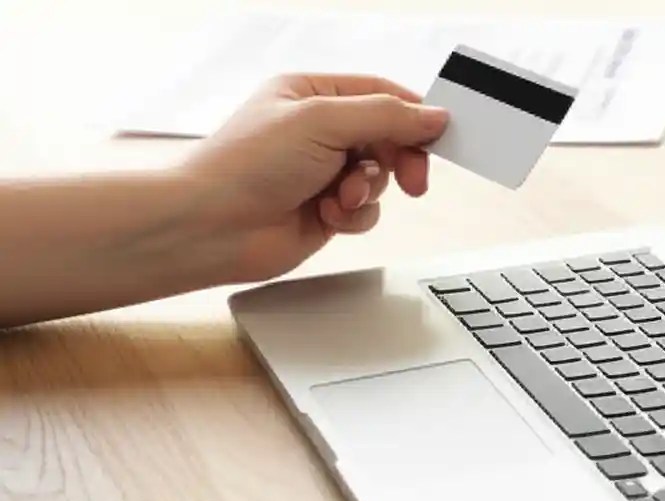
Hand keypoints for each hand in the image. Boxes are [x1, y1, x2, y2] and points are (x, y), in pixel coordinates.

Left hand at [179, 74, 448, 283]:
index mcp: (311, 93)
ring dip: (367, 191)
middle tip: (413, 180)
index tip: (438, 136)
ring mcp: (322, 172)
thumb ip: (386, 117)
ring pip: (380, 178)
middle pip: (387, 138)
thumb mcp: (323, 121)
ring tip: (339, 198)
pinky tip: (327, 215)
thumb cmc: (246, 165)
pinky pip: (366, 210)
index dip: (413, 115)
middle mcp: (318, 130)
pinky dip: (354, 215)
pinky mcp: (326, 209)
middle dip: (398, 160)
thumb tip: (433, 116)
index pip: (380, 94)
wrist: (211, 228)